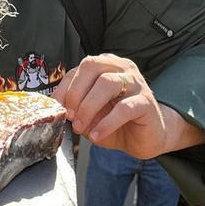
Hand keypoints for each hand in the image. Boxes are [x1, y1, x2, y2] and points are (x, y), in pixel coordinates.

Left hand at [53, 54, 201, 159]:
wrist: (145, 139)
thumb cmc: (117, 123)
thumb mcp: (91, 114)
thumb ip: (76, 106)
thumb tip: (57, 108)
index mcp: (106, 66)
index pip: (80, 67)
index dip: (65, 87)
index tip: (58, 106)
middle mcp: (121, 69)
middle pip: (92, 66)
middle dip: (76, 92)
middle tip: (70, 116)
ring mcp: (136, 83)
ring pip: (107, 83)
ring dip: (88, 106)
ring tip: (81, 127)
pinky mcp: (146, 102)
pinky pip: (124, 108)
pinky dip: (107, 123)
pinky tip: (98, 135)